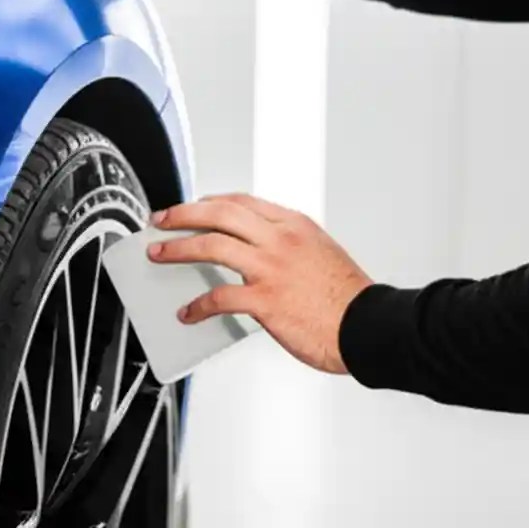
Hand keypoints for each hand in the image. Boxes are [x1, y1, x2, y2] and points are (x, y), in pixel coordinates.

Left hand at [148, 195, 372, 374]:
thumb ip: (289, 246)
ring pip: (211, 245)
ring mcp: (270, 268)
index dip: (211, 202)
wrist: (368, 326)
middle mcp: (279, 240)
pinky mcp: (265, 300)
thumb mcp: (321, 253)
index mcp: (294, 225)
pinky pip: (219, 297)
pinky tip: (188, 312)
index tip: (194, 206)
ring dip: (177, 249)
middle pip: (219, 213)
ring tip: (159, 254)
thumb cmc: (349, 298)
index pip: (242, 201)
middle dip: (183, 214)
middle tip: (162, 219)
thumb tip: (260, 252)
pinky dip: (198, 305)